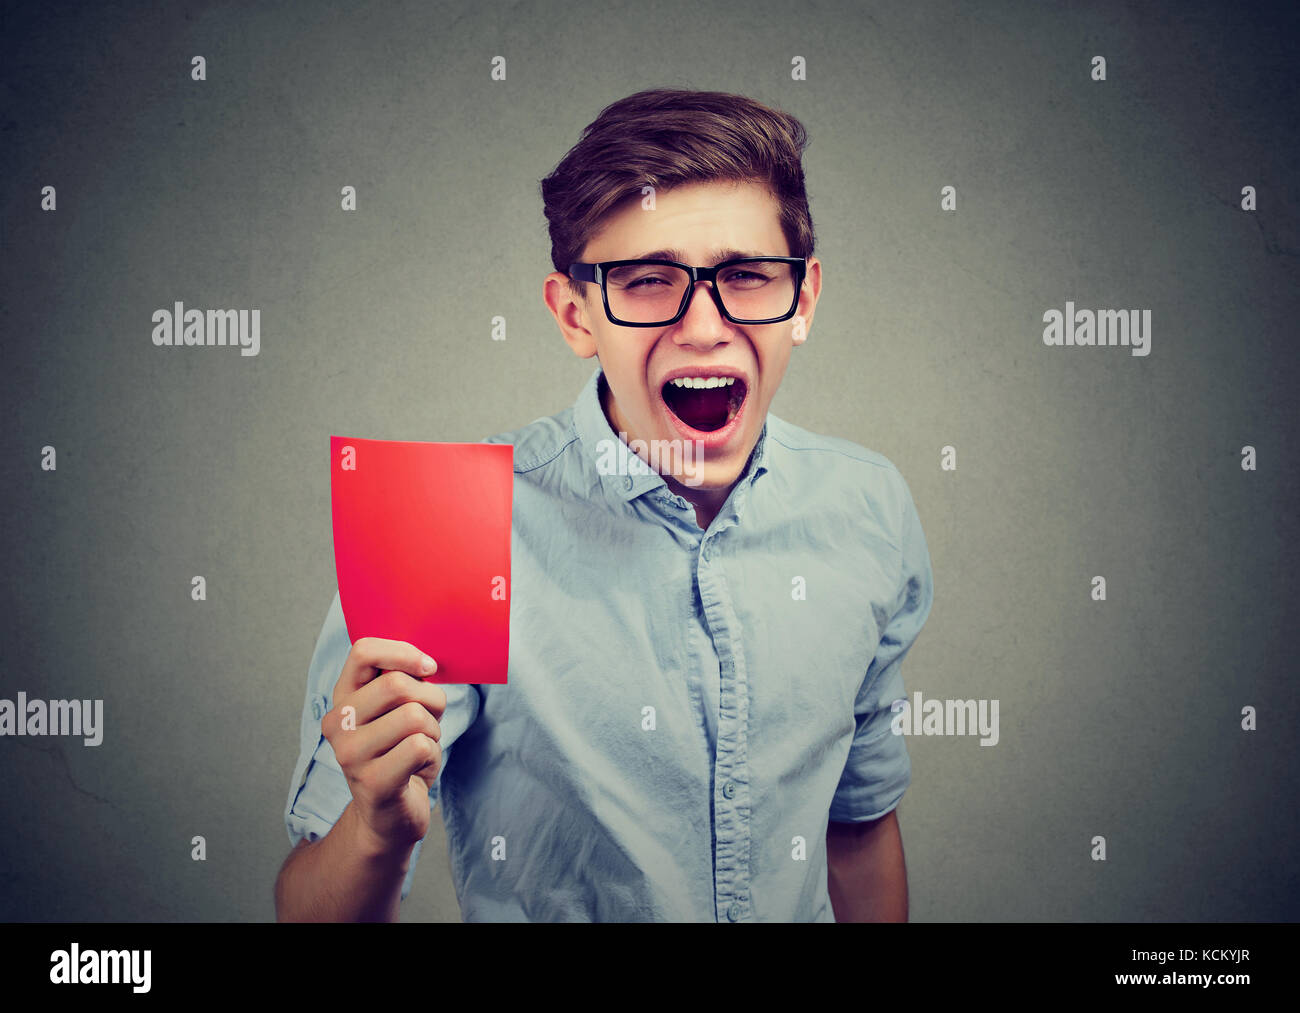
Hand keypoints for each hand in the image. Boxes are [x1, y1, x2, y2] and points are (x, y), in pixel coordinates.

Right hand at [322, 638, 447, 852]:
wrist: (390, 816)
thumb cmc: (401, 753)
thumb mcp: (397, 710)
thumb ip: (404, 679)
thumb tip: (427, 662)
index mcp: (342, 698)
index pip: (363, 651)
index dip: (404, 653)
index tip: (427, 668)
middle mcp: (337, 724)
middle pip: (398, 685)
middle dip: (430, 700)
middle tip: (428, 722)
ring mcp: (350, 755)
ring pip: (414, 716)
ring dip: (433, 731)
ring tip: (419, 749)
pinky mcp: (372, 782)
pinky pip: (421, 747)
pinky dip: (433, 756)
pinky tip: (418, 770)